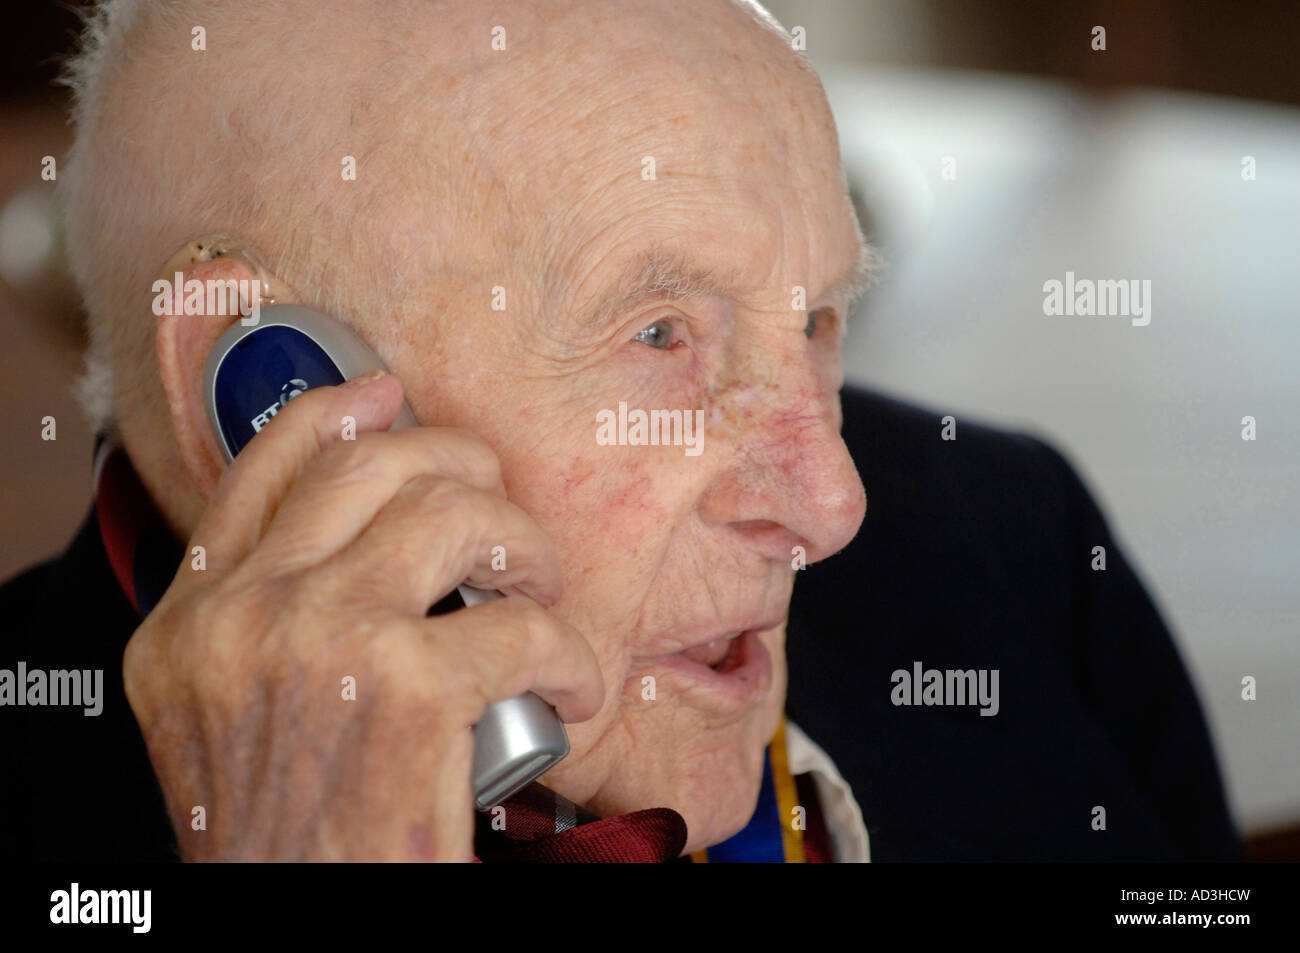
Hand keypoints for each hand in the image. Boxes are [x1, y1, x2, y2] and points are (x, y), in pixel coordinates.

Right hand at [122, 372, 603, 859]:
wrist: (295, 920)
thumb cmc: (286, 834)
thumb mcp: (229, 714)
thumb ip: (268, 618)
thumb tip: (360, 528)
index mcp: (192, 621)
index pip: (264, 469)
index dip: (339, 414)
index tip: (392, 396)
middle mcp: (244, 617)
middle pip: (375, 467)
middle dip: (463, 469)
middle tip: (501, 517)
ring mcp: (323, 642)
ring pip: (456, 516)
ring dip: (523, 547)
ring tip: (539, 595)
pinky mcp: (409, 689)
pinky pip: (524, 624)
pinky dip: (570, 655)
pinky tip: (569, 688)